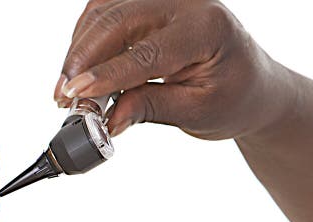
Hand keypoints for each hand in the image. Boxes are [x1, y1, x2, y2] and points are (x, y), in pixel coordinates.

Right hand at [54, 0, 291, 139]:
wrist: (249, 83)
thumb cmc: (232, 97)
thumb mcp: (197, 112)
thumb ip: (150, 109)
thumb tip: (108, 119)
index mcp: (206, 29)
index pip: (147, 52)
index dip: (107, 75)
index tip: (76, 96)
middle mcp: (185, 3)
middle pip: (117, 19)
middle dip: (82, 59)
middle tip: (63, 96)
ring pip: (104, 12)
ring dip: (78, 50)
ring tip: (66, 90)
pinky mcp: (148, 3)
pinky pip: (105, 11)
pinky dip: (85, 38)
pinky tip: (78, 68)